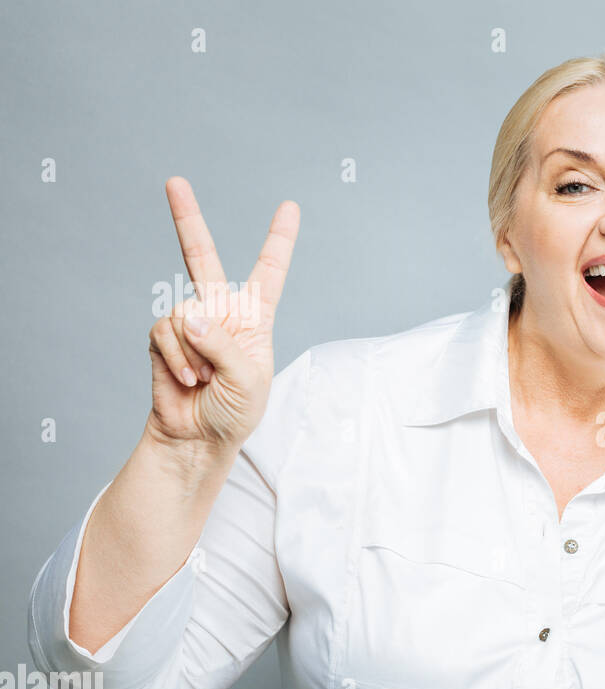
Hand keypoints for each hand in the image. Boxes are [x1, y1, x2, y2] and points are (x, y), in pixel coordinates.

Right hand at [146, 177, 299, 450]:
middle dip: (186, 218)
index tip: (289, 207)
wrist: (198, 437)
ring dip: (196, 353)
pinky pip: (166, 332)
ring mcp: (189, 321)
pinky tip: (188, 379)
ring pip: (185, 314)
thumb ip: (224, 345)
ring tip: (206, 379)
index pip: (268, 272)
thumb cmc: (235, 411)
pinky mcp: (163, 336)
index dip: (279, 239)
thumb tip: (190, 315)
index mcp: (255, 318)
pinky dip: (177, 359)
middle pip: (201, 257)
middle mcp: (220, 311)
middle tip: (174, 182)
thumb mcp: (249, 380)